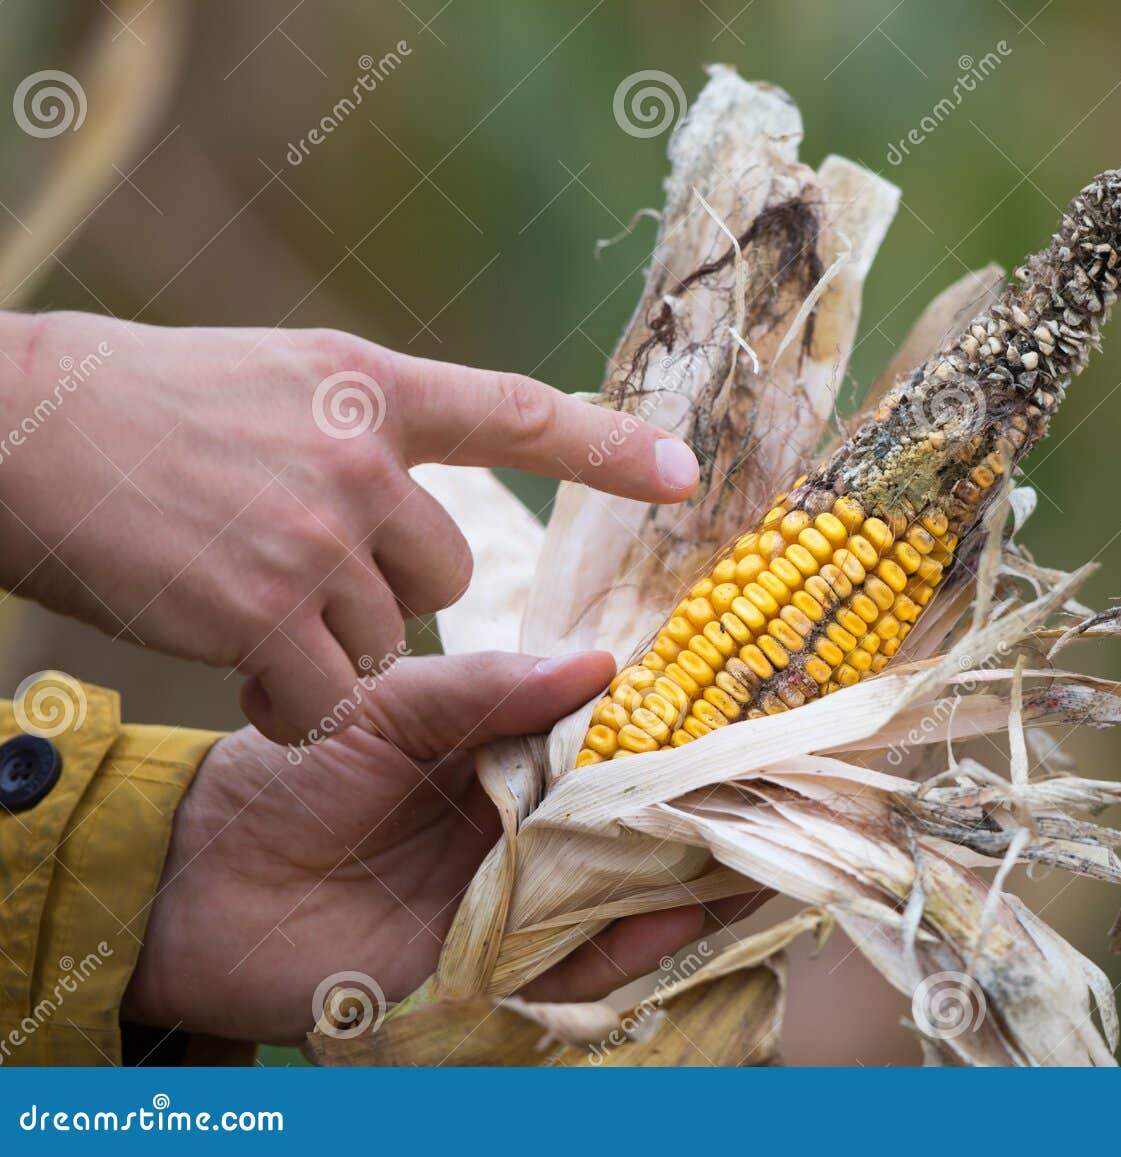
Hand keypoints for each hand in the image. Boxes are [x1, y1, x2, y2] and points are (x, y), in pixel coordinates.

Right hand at [0, 310, 700, 741]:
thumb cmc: (137, 407)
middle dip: (385, 594)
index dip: (606, 445)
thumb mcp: (273, 380)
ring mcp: (316, 534)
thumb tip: (420, 515)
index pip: (515, 411)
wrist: (15, 430)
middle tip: (292, 570)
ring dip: (326, 645)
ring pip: (386, 639)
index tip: (683, 474)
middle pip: (443, 574)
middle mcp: (359, 454)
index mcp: (368, 382)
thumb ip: (361, 433)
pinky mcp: (268, 613)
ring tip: (236, 599)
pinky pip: (327, 694)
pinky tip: (229, 662)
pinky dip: (289, 700)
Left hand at [123, 650, 760, 1045]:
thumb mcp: (387, 708)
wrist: (204, 883)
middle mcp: (533, 832)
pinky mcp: (495, 971)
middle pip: (639, 828)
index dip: (679, 739)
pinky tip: (669, 920)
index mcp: (515, 760)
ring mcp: (520, 903)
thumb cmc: (293, 776)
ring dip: (689, 888)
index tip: (746, 716)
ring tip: (750, 862)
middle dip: (706, 818)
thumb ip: (485, 690)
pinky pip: (575, 967)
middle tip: (777, 797)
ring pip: (624, 898)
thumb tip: (601, 663)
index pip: (618, 749)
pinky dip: (625, 950)